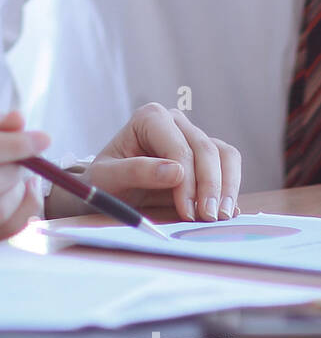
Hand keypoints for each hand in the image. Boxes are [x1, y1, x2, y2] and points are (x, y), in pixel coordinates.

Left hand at [55, 103, 241, 222]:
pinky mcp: (206, 156)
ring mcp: (193, 136)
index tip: (187, 212)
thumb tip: (176, 171)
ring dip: (228, 187)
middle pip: (206, 150)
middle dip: (210, 187)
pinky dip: (231, 188)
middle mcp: (175, 121)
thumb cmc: (106, 179)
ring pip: (225, 155)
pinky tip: (227, 211)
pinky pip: (229, 167)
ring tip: (221, 217)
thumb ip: (137, 171)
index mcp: (150, 118)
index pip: (179, 149)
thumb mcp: (108, 177)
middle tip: (208, 218)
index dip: (187, 182)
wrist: (110, 187)